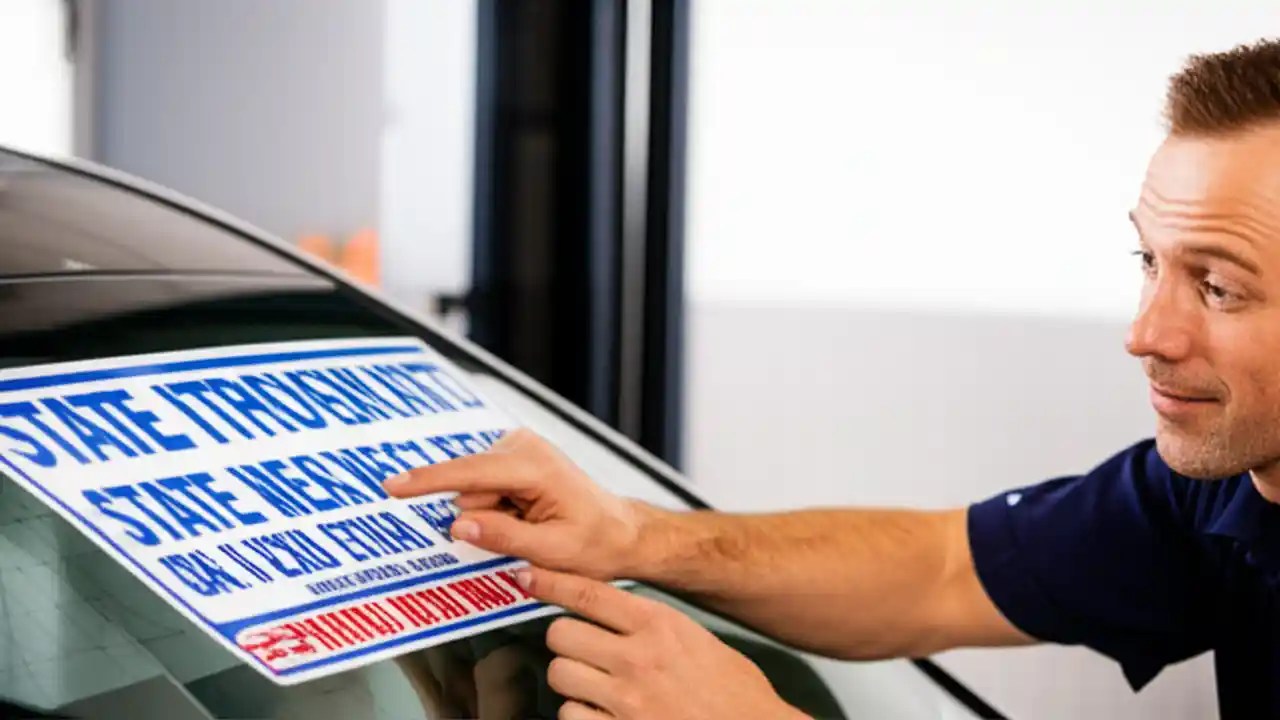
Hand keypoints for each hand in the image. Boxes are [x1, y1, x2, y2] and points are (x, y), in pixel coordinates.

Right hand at [383, 428, 644, 579]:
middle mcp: (523, 447)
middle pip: (469, 489)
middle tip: (529, 532)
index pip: (469, 474)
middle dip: (484, 519)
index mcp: (534, 467)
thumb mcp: (550, 551)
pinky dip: (497, 509)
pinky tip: (526, 517)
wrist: (620, 531)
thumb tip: (458, 524)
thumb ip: (502, 536)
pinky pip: (482, 489)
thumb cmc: (595, 543)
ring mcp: (517, 448)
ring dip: (493, 516)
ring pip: (474, 492)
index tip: (392, 487)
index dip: (427, 482)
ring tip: (532, 525)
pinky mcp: (511, 457)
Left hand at [524, 567, 809, 719]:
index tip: (528, 576)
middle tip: (579, 650)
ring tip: (595, 688)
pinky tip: (602, 715)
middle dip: (564, 642)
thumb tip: (611, 613)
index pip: (588, 593)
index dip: (550, 581)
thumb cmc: (735, 694)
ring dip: (571, 682)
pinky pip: (570, 717)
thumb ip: (652, 625)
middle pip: (560, 634)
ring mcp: (626, 700)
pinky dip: (579, 716)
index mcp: (660, 625)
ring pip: (560, 675)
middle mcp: (638, 658)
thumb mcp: (697, 640)